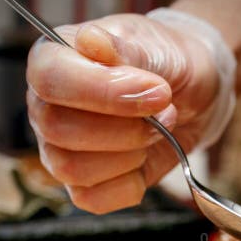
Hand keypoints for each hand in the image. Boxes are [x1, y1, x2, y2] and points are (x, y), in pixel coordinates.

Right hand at [26, 10, 234, 212]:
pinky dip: (129, 184)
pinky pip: (92, 199)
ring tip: (158, 131)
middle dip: (126, 128)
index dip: (104, 91)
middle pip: (59, 130)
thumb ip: (125, 49)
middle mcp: (46, 106)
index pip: (51, 80)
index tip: (157, 91)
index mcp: (52, 60)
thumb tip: (91, 41)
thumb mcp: (155, 45)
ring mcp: (59, 148)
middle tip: (165, 112)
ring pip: (73, 169)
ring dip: (130, 154)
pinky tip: (146, 158)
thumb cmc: (168, 63)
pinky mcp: (83, 183)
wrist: (194, 95)